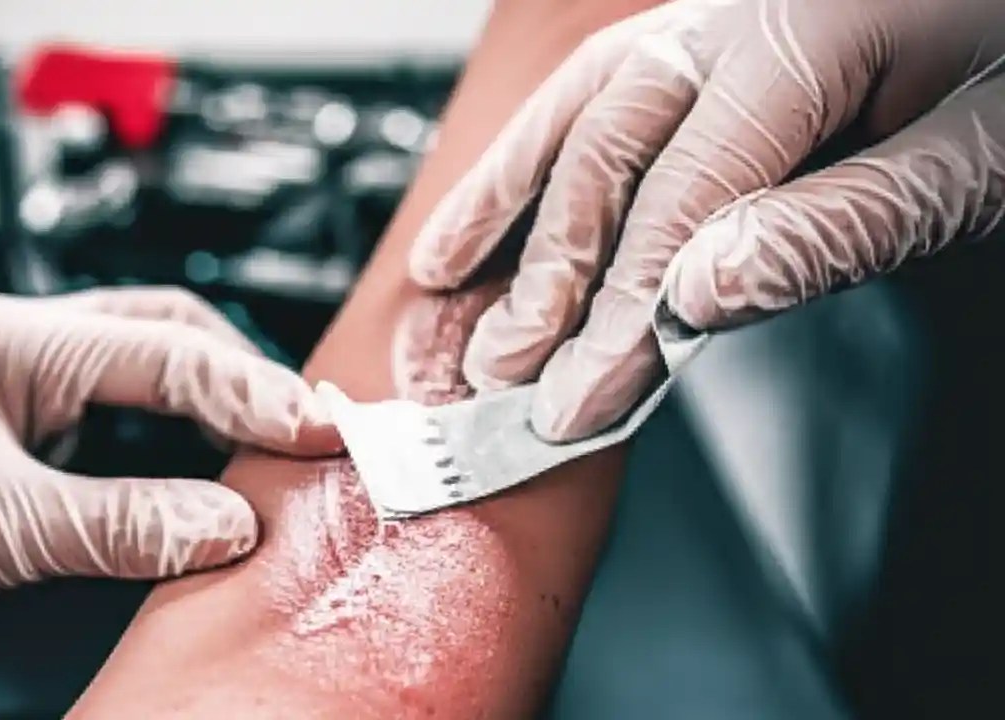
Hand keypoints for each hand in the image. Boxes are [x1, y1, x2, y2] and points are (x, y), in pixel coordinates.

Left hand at [0, 285, 338, 691]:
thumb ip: (124, 523)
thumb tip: (227, 525)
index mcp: (5, 334)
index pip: (166, 350)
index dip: (256, 390)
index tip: (322, 426)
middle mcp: (10, 345)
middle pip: (160, 334)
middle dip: (239, 376)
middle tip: (305, 425)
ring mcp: (4, 387)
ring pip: (135, 374)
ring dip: (201, 408)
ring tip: (264, 447)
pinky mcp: (1, 437)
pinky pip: (103, 426)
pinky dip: (157, 447)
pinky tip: (189, 478)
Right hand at [408, 0, 1004, 440]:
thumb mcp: (975, 160)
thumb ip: (836, 226)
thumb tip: (699, 293)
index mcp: (810, 31)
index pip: (684, 197)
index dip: (621, 312)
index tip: (576, 400)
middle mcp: (742, 18)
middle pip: (609, 150)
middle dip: (550, 274)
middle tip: (505, 371)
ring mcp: (721, 26)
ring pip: (582, 109)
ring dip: (505, 201)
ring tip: (444, 277)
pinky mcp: (717, 50)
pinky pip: (603, 95)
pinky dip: (539, 154)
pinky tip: (501, 199)